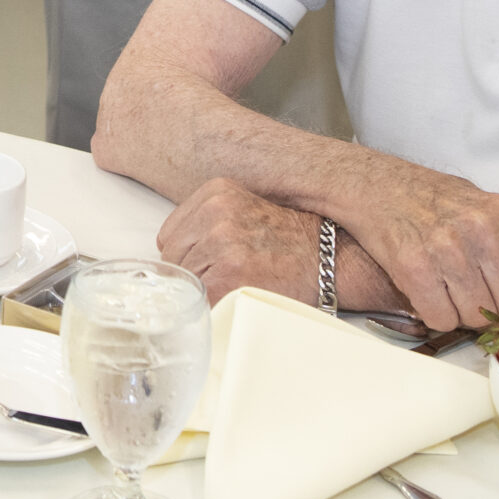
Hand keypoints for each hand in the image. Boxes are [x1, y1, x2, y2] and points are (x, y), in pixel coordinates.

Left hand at [156, 178, 323, 304]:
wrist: (328, 257)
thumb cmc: (286, 241)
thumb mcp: (240, 211)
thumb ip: (204, 224)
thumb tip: (170, 257)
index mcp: (215, 193)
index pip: (169, 235)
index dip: (187, 255)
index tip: (210, 262)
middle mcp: (216, 213)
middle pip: (174, 258)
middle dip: (195, 272)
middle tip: (228, 276)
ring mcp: (223, 243)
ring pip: (187, 279)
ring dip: (207, 289)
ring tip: (238, 284)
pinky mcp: (232, 274)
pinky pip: (202, 298)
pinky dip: (215, 304)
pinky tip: (237, 296)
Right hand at [337, 167, 498, 330]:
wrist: (376, 185)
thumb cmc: (438, 201)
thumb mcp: (494, 214)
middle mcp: (483, 229)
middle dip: (493, 307)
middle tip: (470, 285)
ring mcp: (447, 249)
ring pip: (476, 317)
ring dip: (462, 312)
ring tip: (447, 284)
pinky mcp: (413, 267)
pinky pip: (441, 319)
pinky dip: (434, 314)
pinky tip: (426, 290)